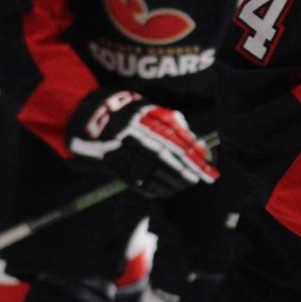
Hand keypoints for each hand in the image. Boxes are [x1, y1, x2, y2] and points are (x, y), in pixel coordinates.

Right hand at [67, 90, 217, 198]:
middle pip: (166, 159)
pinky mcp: (117, 169)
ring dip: (175, 182)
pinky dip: (157, 189)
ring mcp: (124, 155)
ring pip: (154, 173)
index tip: (209, 168)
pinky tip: (170, 190)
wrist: (91, 120)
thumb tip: (197, 143)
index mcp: (145, 123)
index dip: (194, 158)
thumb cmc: (129, 114)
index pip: (175, 144)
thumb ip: (175, 124)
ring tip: (189, 183)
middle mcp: (134, 139)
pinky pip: (139, 184)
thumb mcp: (151, 111)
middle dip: (187, 171)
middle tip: (203, 178)